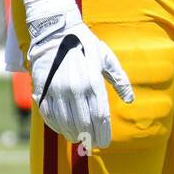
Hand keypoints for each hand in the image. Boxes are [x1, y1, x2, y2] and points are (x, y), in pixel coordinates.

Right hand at [16, 0, 133, 148]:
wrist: (55, 31)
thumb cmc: (85, 44)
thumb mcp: (106, 58)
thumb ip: (120, 80)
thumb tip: (130, 100)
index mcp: (93, 81)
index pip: (100, 116)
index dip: (103, 132)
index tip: (105, 143)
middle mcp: (75, 88)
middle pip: (83, 123)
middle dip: (90, 136)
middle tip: (93, 143)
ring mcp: (57, 90)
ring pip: (65, 123)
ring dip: (73, 134)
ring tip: (78, 138)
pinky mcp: (42, 89)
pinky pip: (49, 115)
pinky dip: (56, 126)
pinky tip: (62, 129)